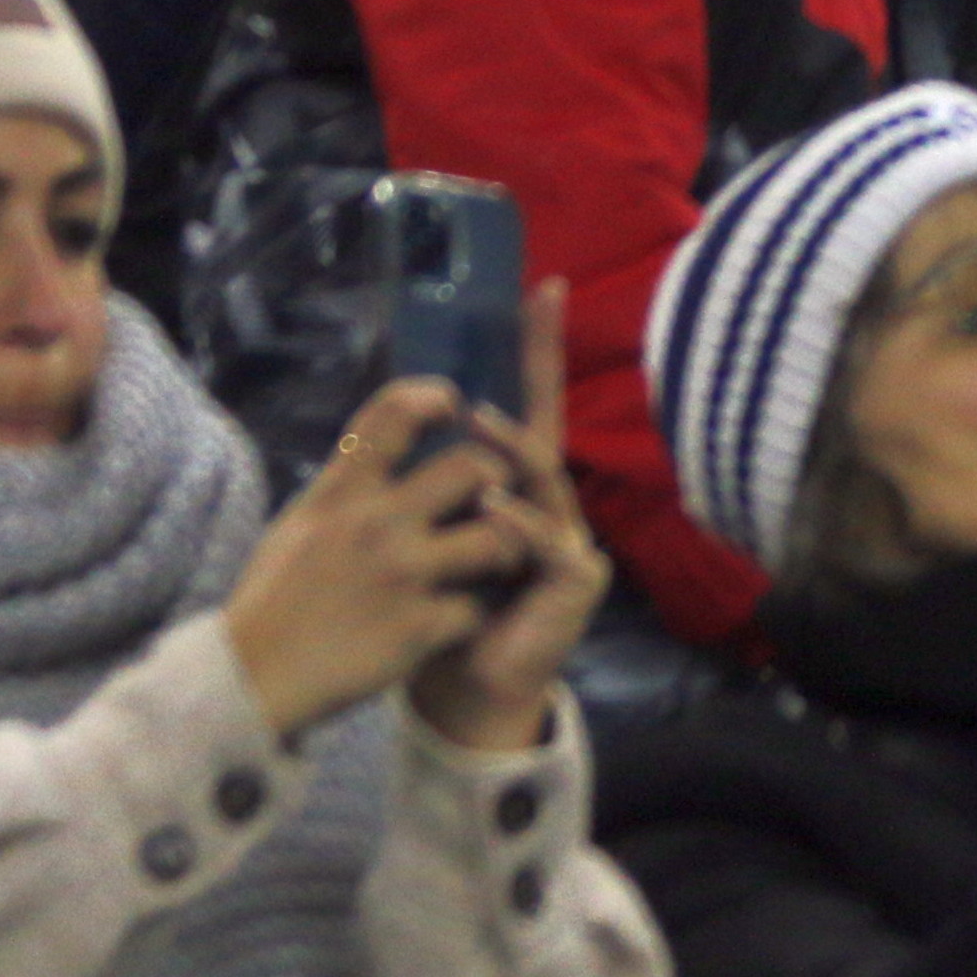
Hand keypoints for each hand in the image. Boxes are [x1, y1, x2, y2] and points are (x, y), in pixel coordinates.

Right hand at [219, 376, 536, 741]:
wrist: (248, 679)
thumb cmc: (274, 600)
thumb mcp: (299, 523)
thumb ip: (345, 485)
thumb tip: (382, 448)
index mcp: (342, 492)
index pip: (395, 412)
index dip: (432, 396)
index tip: (452, 405)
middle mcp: (376, 523)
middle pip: (472, 467)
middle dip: (494, 480)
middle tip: (493, 500)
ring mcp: (401, 575)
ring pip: (497, 536)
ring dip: (503, 549)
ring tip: (496, 560)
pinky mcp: (417, 629)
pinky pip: (475, 609)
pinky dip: (470, 617)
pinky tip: (454, 622)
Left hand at [407, 288, 610, 755]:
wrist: (465, 689)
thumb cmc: (441, 611)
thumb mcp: (430, 535)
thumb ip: (431, 480)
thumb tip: (400, 409)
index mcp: (516, 486)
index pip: (528, 404)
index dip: (537, 349)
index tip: (542, 287)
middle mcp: (550, 503)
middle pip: (543, 431)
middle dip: (527, 388)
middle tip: (484, 375)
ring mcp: (569, 538)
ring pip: (542, 478)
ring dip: (509, 451)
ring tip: (479, 426)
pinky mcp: (576, 579)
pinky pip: (546, 541)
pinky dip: (517, 523)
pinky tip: (494, 509)